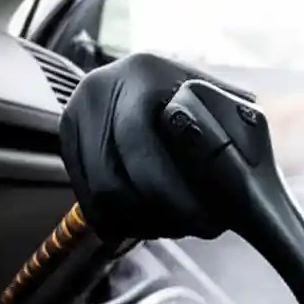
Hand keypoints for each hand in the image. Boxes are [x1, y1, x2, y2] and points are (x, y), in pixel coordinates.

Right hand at [58, 52, 256, 240]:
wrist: (177, 87)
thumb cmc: (217, 106)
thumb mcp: (235, 111)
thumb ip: (234, 140)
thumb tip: (231, 184)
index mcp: (142, 73)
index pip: (141, 148)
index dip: (174, 196)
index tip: (209, 221)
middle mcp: (100, 88)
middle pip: (113, 181)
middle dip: (160, 216)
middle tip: (196, 230)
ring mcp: (77, 114)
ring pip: (98, 197)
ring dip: (140, 223)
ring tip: (179, 227)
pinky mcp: (69, 141)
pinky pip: (87, 200)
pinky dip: (120, 222)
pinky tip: (154, 223)